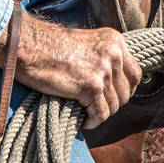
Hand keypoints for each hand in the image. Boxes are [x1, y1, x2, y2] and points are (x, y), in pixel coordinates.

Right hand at [0, 12, 141, 127]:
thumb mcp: (86, 43)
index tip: (113, 97)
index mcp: (114, 41)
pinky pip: (101, 114)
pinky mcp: (91, 86)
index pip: (135, 73)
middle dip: (113, 103)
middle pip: (127, 92)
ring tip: (87, 114)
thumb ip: (103, 57)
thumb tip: (112, 82)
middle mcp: (114, 53)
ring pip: (114, 105)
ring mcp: (103, 70)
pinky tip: (84, 121)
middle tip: (96, 108)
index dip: (125, 89)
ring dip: (101, 113)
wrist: (28, 46)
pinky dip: (93, 121)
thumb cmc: (49, 46)